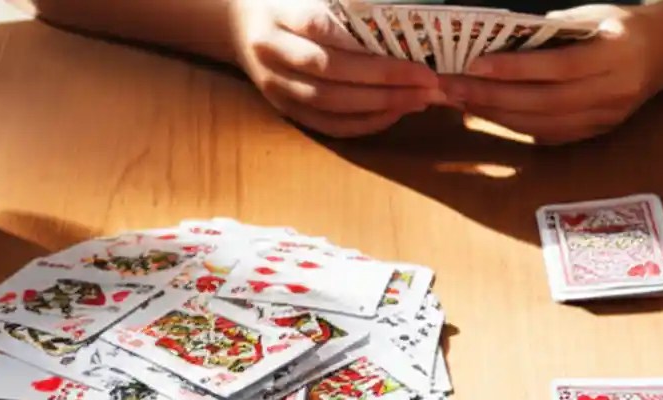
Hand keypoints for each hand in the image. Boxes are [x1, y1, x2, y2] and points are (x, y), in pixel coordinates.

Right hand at [230, 0, 441, 136]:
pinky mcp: (283, 108)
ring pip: (329, 102)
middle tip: (427, 80)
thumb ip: (346, 2)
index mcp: (279, 13)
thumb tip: (392, 8)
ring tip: (418, 99)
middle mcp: (272, 51)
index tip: (405, 47)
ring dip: (379, 104)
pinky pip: (325, 124)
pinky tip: (393, 114)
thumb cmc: (285, 0)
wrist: (236, 24)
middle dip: (384, 78)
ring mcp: (276, 84)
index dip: (361, 41)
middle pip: (330, 70)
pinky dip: (362, 123)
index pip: (318, 26)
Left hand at [439, 5, 660, 144]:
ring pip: (544, 125)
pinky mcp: (598, 132)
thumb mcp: (592, 15)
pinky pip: (551, 135)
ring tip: (463, 102)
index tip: (475, 64)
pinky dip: (516, 126)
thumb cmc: (620, 26)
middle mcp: (613, 91)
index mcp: (615, 54)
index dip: (514, 69)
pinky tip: (490, 114)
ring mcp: (606, 117)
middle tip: (453, 90)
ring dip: (498, 115)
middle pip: (544, 102)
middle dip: (493, 97)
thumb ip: (551, 30)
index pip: (558, 66)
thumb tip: (499, 41)